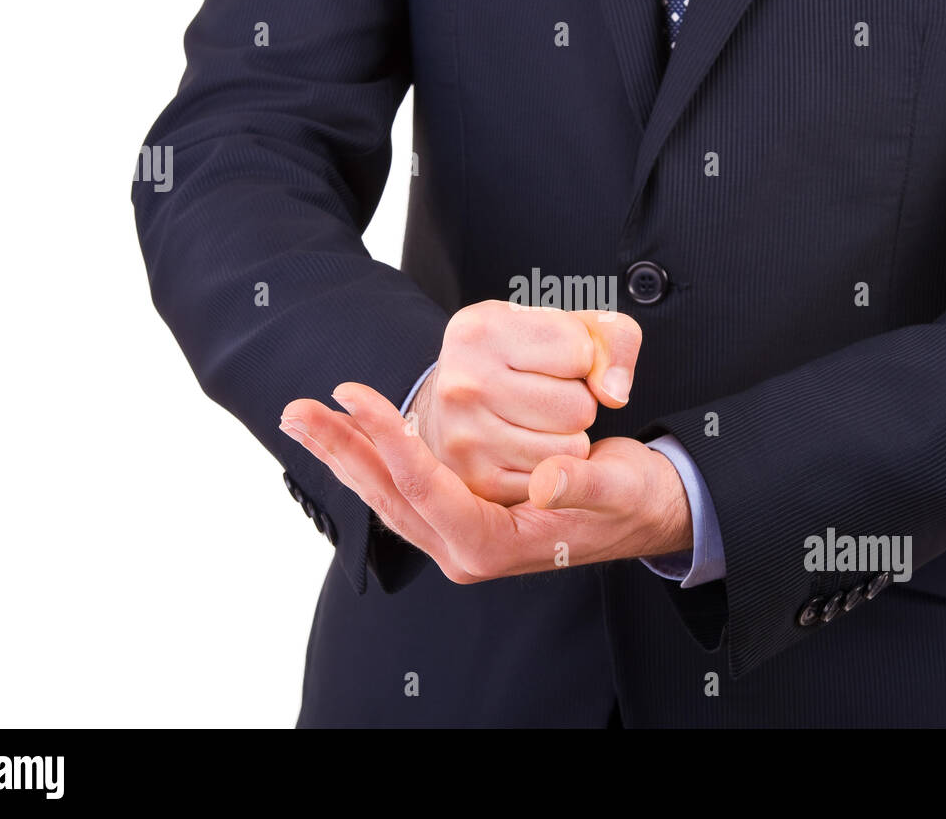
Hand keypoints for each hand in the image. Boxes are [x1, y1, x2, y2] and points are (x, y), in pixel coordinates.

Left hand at [279, 382, 691, 580]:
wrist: (649, 513)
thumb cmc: (634, 500)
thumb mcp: (618, 491)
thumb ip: (581, 487)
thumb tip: (548, 480)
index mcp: (494, 546)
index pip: (424, 489)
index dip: (388, 440)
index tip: (354, 395)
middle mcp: (465, 548)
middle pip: (387, 495)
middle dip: (340, 451)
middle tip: (296, 411)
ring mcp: (458, 536)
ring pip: (387, 494)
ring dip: (346, 455)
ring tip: (305, 418)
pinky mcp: (461, 518)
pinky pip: (404, 490)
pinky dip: (374, 460)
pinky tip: (352, 435)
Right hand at [404, 300, 642, 503]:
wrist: (450, 403)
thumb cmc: (519, 358)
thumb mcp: (566, 326)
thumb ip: (613, 340)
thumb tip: (614, 395)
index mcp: (482, 329)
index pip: (580, 353)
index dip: (582, 358)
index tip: (553, 359)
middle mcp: (465, 382)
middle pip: (579, 407)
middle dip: (577, 401)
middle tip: (545, 394)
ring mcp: (467, 436)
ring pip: (571, 449)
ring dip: (567, 437)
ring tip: (535, 419)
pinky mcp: (479, 481)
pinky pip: (553, 481)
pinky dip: (550, 467)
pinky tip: (525, 445)